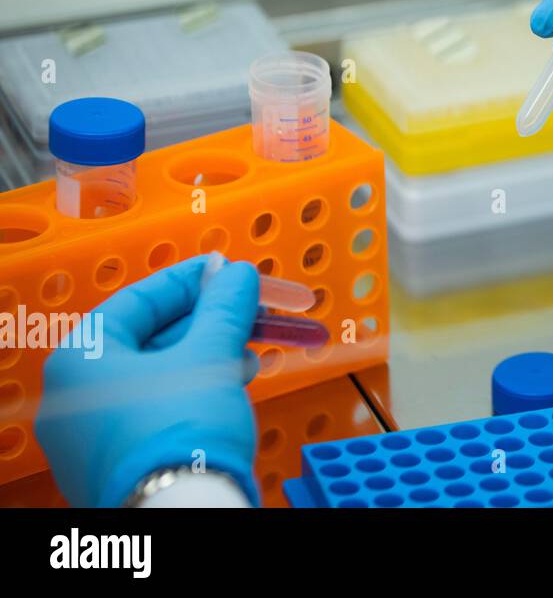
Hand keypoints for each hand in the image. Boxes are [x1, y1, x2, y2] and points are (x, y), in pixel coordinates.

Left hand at [36, 255, 260, 506]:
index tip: (227, 271)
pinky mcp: (114, 465)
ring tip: (250, 355)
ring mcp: (89, 436)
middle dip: (206, 325)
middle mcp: (72, 397)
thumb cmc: (183, 425)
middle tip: (247, 313)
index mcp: (80, 360)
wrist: (181, 511)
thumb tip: (239, 274)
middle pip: (147, 341)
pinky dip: (192, 393)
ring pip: (154, 378)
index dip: (189, 281)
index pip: (136, 301)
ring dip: (207, 359)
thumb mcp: (211, 357)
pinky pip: (153, 411)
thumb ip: (224, 309)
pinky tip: (231, 388)